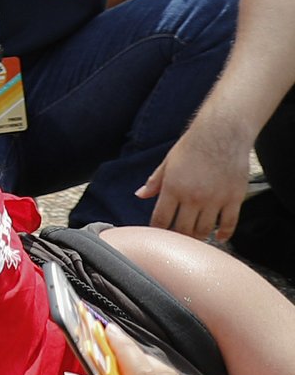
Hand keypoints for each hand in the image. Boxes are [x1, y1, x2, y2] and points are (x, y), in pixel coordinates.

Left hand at [142, 121, 252, 243]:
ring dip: (198, 237)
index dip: (158, 231)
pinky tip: (219, 237)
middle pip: (183, 229)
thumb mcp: (168, 162)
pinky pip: (229, 223)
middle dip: (178, 237)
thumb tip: (140, 195)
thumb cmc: (192, 146)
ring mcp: (215, 199)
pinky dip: (224, 234)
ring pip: (205, 230)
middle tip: (177, 240)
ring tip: (195, 238)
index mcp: (173, 188)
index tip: (158, 235)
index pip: (161, 219)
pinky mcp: (234, 199)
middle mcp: (193, 197)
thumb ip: (155, 181)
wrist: (222, 133)